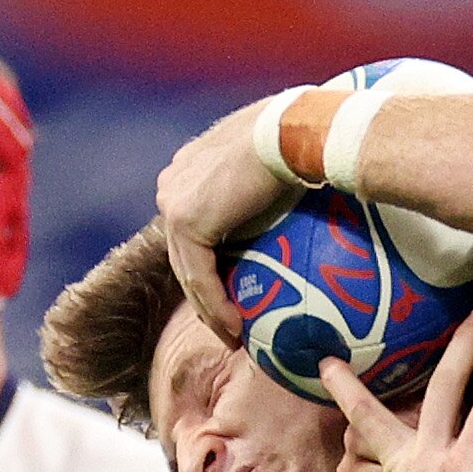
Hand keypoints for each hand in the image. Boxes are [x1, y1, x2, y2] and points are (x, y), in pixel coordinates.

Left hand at [155, 98, 307, 345]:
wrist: (292, 132)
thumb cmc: (299, 140)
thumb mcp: (276, 162)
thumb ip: (266, 184)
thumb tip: (295, 199)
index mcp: (188, 169)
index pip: (193, 230)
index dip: (208, 266)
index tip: (233, 295)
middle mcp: (173, 185)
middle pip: (185, 254)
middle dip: (205, 297)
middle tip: (231, 327)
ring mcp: (174, 203)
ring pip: (189, 272)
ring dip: (211, 312)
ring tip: (234, 339)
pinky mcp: (185, 222)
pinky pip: (201, 279)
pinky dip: (218, 309)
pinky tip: (237, 332)